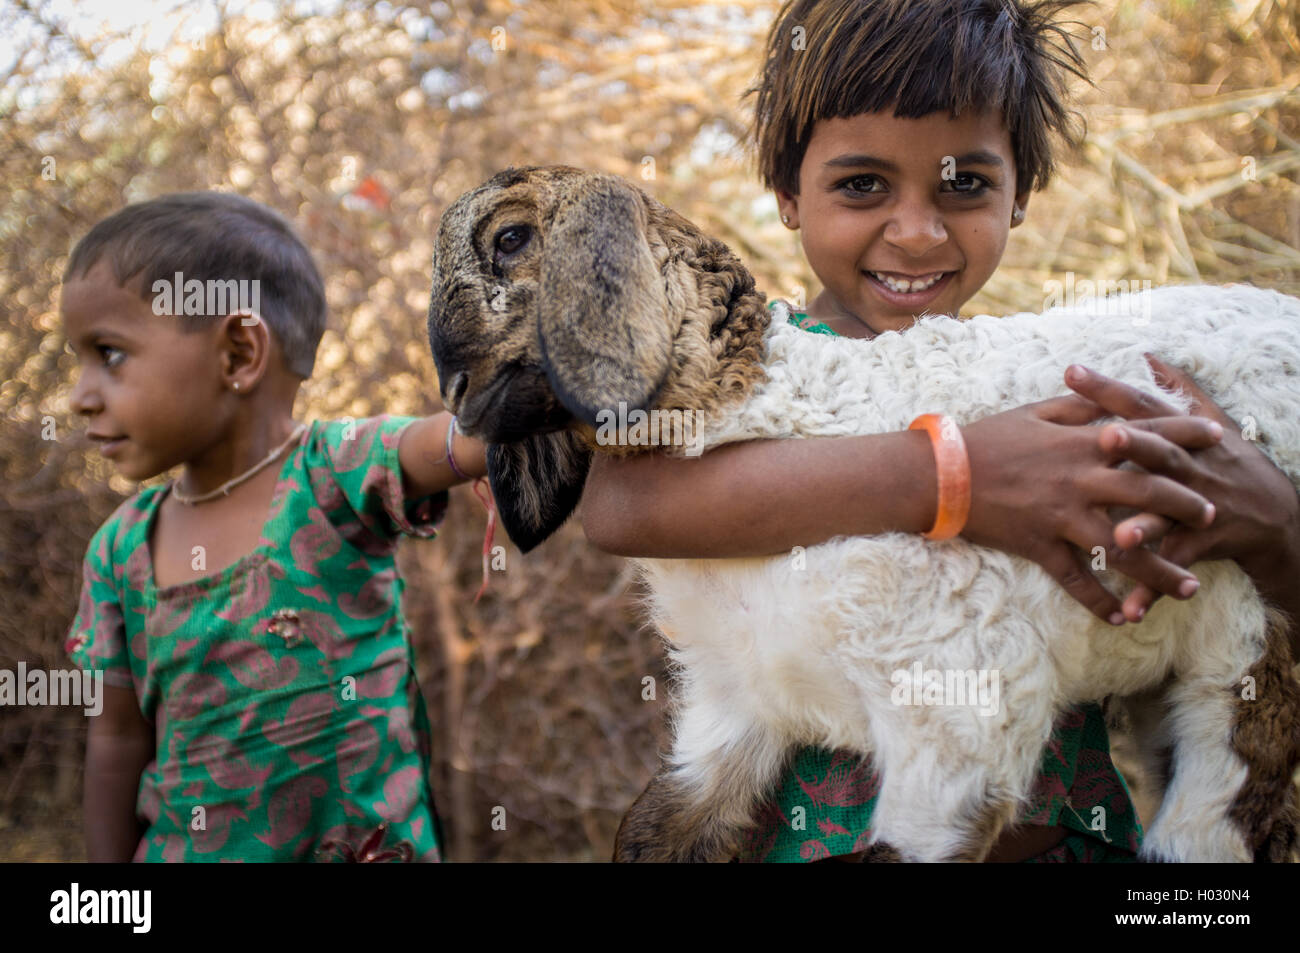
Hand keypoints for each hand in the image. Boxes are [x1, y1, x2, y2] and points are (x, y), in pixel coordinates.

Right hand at [960, 375, 1219, 624]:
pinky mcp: (1039, 545)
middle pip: (1148, 493)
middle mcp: (1079, 479)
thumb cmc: (984, 439)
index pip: (1146, 435)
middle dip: (1186, 504)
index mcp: (1081, 442)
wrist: (938, 474)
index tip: (1218, 437)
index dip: (1184, 435)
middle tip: (1212, 516)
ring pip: (1122, 548)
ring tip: (1191, 587)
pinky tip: (1122, 618)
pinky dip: (1099, 601)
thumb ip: (1078, 408)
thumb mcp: (1033, 412)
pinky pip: (1075, 580)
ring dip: (1160, 569)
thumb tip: (1113, 404)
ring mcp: (1061, 516)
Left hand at [1071, 354, 1299, 621]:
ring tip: (1118, 538)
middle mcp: (1190, 466)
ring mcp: (1197, 505)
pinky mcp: (1202, 543)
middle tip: (1102, 438)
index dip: (1108, 388)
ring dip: (1144, 528)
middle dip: (1134, 447)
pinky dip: (1152, 589)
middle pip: (1159, 453)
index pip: (1141, 406)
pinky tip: (1128, 608)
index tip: (1070, 371)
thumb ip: (1173, 389)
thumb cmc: (1229, 462)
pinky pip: (1174, 568)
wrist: (1276, 514)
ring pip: (1168, 517)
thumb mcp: (1207, 420)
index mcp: (1181, 436)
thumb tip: (1147, 353)